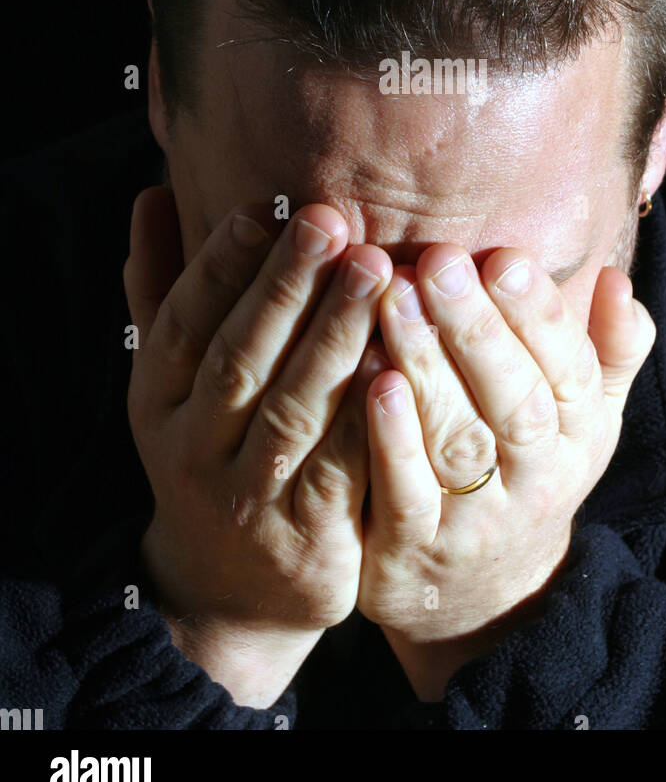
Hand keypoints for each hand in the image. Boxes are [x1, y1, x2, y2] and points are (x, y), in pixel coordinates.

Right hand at [123, 186, 391, 706]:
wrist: (229, 589)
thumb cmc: (210, 447)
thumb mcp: (171, 379)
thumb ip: (163, 287)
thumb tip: (152, 193)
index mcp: (158, 398)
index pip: (184, 322)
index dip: (222, 265)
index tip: (266, 206)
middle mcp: (193, 446)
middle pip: (240, 359)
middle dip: (287, 287)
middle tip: (332, 223)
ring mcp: (249, 496)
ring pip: (292, 410)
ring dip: (333, 338)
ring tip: (376, 272)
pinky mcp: (309, 537)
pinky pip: (340, 473)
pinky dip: (367, 422)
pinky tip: (397, 367)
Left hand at [356, 247, 654, 699]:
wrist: (484, 598)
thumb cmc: (527, 472)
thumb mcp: (584, 420)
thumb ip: (609, 351)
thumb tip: (619, 281)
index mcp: (577, 434)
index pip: (569, 369)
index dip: (538, 314)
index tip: (503, 257)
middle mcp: (535, 478)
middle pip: (514, 400)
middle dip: (477, 327)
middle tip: (438, 261)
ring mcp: (475, 519)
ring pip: (457, 439)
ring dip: (427, 367)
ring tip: (395, 300)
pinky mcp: (413, 551)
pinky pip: (406, 495)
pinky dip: (391, 440)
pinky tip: (373, 383)